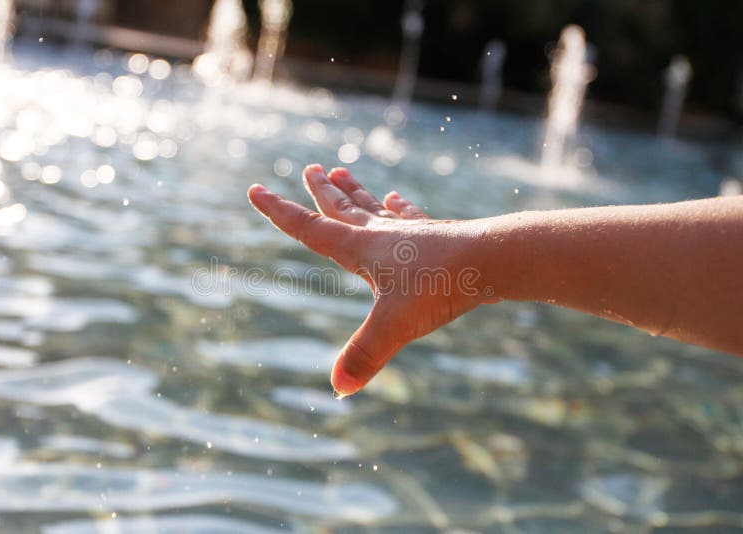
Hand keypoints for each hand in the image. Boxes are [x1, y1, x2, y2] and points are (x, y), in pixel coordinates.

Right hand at [248, 164, 499, 395]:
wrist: (495, 258)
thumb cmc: (441, 285)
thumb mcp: (395, 325)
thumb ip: (365, 354)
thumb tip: (338, 388)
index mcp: (361, 249)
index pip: (310, 228)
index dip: (279, 212)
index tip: (255, 190)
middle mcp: (381, 235)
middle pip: (343, 210)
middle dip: (322, 192)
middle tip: (309, 168)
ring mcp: (410, 233)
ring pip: (373, 209)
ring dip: (355, 193)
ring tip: (342, 172)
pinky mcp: (436, 236)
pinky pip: (409, 217)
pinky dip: (398, 209)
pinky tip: (395, 199)